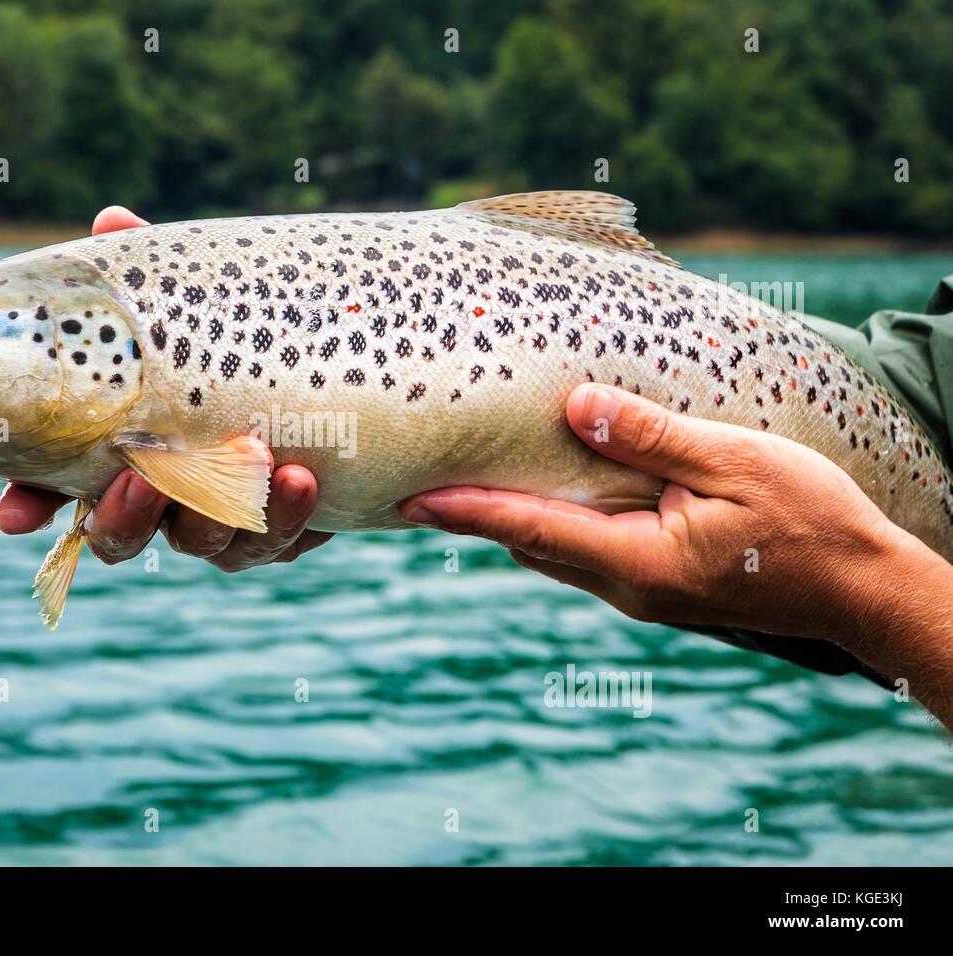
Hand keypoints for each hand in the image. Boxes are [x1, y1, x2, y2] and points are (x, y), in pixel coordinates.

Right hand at [0, 205, 332, 570]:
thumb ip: (153, 272)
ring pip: (212, 545)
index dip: (33, 504)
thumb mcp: (195, 300)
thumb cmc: (234, 333)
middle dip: (126, 516)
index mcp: (122, 447)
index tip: (15, 514)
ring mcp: (228, 516)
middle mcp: (168, 495)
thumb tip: (114, 218)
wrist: (336, 364)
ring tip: (266, 469)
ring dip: (228, 517)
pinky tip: (308, 480)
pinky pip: (282, 542)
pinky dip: (294, 521)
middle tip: (140, 478)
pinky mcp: (288, 526)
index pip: (61, 489)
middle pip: (126, 537)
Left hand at [398, 383, 950, 650]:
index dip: (466, 513)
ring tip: (476, 478)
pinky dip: (558, 525)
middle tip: (428, 480)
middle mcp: (628, 588)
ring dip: (516, 520)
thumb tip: (574, 408)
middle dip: (477, 516)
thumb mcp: (733, 463)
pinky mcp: (660, 589)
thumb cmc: (810, 524)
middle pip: (530, 547)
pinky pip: (589, 556)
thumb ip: (650, 437)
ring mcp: (643, 595)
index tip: (410, 502)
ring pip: (557, 555)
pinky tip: (557, 489)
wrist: (865, 592)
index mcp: (638, 561)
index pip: (529, 530)